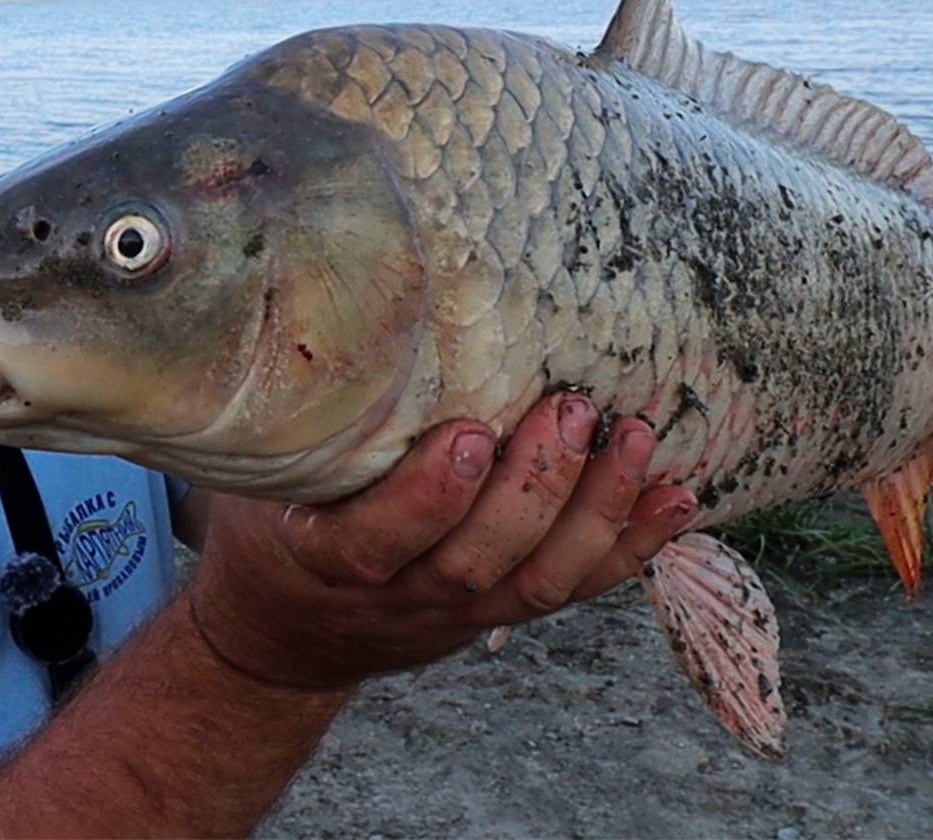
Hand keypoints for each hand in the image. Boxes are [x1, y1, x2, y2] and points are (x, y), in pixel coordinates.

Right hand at [185, 393, 696, 689]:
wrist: (289, 632)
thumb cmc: (273, 525)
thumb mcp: (256, 476)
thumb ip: (284, 418)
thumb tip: (295, 300)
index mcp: (322, 558)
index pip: (374, 543)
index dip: (428, 497)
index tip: (468, 431)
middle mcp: (397, 595)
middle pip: (476, 562)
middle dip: (533, 488)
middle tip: (569, 408)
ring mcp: (457, 612)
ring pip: (538, 581)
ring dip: (596, 511)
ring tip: (637, 438)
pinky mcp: (502, 610)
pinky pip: (576, 590)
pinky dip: (631, 547)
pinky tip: (676, 498)